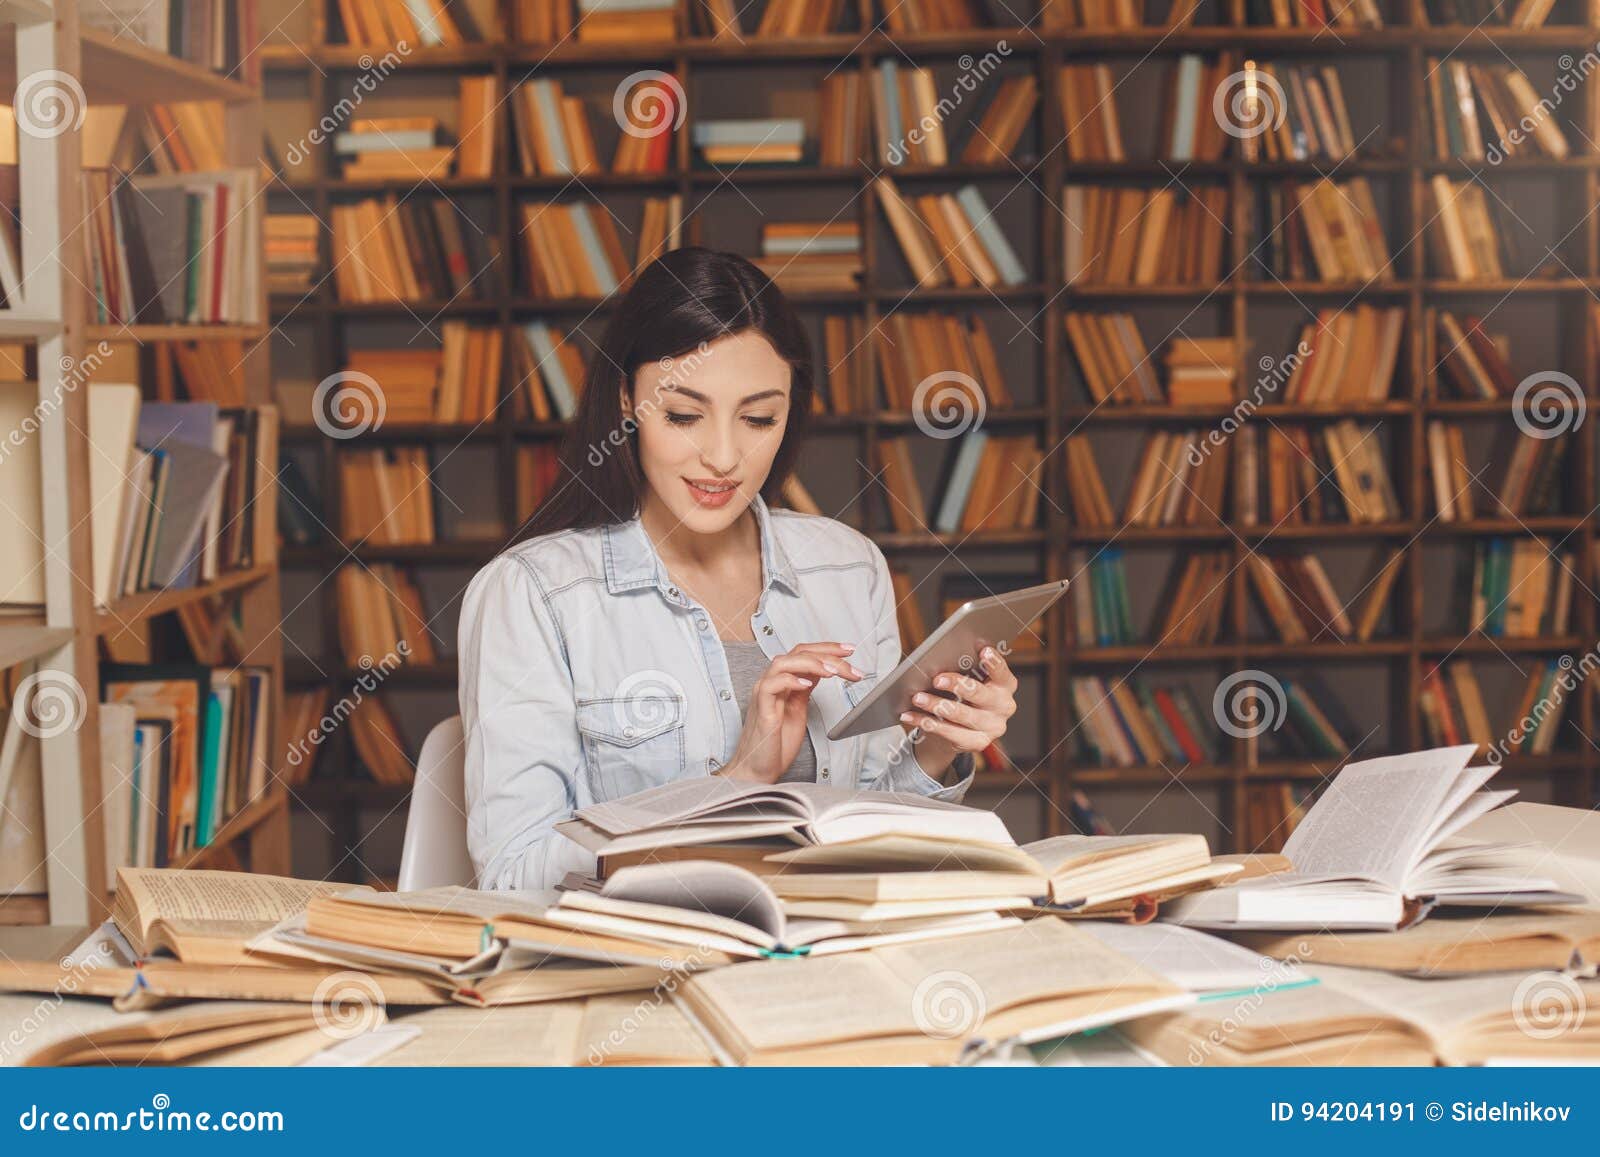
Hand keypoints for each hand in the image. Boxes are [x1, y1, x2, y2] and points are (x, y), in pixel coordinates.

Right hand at [719, 642, 862, 784]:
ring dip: (812, 663)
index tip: (849, 651)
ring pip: (784, 662)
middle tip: (849, 659)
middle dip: (827, 652)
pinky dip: (790, 680)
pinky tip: (807, 684)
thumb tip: (824, 670)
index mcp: (783, 682)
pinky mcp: (761, 709)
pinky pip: (770, 685)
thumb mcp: (799, 709)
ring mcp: (764, 694)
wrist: (759, 768)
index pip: (804, 653)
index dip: (827, 649)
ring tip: (833, 671)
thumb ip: (807, 689)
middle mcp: (772, 682)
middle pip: (798, 653)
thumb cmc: (777, 743)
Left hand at [898, 646, 1017, 777]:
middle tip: (937, 680)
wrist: (963, 728)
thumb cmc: (966, 694)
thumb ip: (965, 669)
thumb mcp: (970, 679)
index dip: (993, 662)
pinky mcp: (978, 743)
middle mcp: (1003, 706)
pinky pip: (949, 733)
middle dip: (957, 685)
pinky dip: (927, 723)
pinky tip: (912, 716)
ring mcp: (993, 727)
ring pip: (961, 715)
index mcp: (1005, 685)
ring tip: (918, 698)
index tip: (983, 651)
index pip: (1002, 671)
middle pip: (979, 693)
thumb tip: (942, 659)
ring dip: (936, 705)